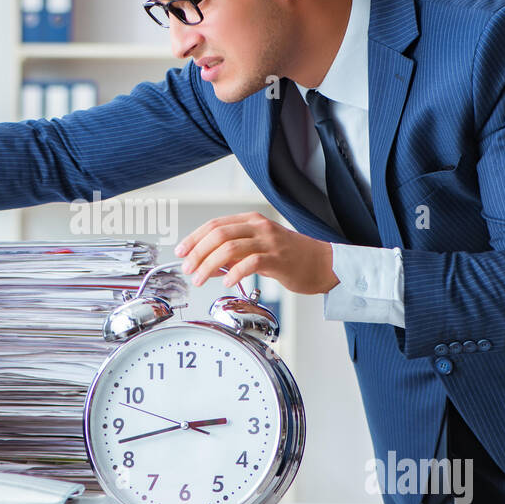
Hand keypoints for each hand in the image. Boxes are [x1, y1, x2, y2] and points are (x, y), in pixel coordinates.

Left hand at [173, 211, 338, 294]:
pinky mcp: (278, 258)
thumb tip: (208, 263)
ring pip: (229, 248)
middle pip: (218, 234)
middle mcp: (259, 227)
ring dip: (209, 265)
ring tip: (201, 279)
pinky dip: (234, 273)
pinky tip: (227, 282)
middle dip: (197, 253)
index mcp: (251, 221)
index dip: (194, 238)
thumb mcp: (259, 248)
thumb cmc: (291, 257)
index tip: (181, 252)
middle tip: (188, 269)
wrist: (323, 264)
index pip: (215, 224)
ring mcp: (269, 241)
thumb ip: (234, 253)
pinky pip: (249, 263)